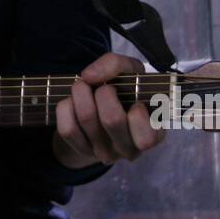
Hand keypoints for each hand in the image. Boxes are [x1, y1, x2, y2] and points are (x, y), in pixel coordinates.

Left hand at [52, 52, 162, 168]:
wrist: (101, 108)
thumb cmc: (124, 91)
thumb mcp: (130, 72)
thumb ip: (116, 65)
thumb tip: (89, 76)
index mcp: (152, 134)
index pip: (147, 139)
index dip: (138, 116)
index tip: (135, 102)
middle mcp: (128, 149)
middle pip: (111, 119)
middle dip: (104, 92)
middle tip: (104, 87)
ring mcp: (104, 153)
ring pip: (86, 118)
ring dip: (81, 91)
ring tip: (85, 86)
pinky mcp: (81, 150)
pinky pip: (67, 128)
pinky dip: (66, 106)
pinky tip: (74, 102)